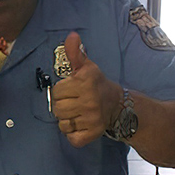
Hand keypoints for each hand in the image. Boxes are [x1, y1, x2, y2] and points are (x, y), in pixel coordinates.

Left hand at [51, 32, 121, 147]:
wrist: (117, 104)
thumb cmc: (96, 84)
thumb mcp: (87, 66)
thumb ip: (75, 53)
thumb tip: (71, 36)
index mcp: (85, 82)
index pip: (57, 92)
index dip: (62, 91)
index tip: (72, 90)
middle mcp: (90, 101)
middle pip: (57, 109)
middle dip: (63, 106)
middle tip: (74, 102)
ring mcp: (92, 119)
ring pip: (63, 124)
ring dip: (67, 120)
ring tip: (77, 113)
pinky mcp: (93, 134)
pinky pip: (72, 138)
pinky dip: (73, 134)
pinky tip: (80, 124)